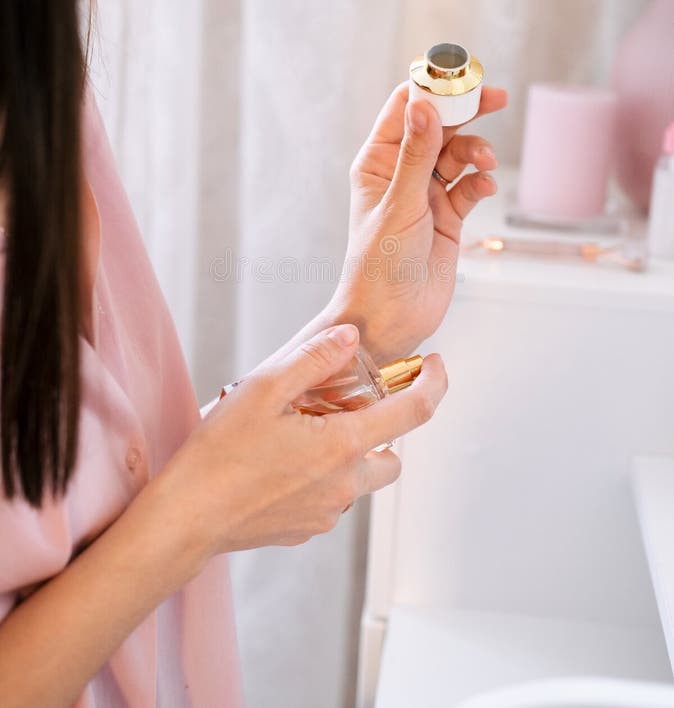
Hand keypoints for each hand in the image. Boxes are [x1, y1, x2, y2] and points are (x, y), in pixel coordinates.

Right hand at [156, 324, 446, 558]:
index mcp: (342, 444)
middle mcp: (346, 484)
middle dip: (384, 430)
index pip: (414, 412)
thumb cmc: (221, 451)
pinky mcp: (308, 529)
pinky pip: (333, 499)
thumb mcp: (264, 388)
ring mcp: (328, 512)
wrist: (187, 518)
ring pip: (362, 479)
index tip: (435, 365)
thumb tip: (352, 337)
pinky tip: (284, 465)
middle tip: (346, 408)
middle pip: (394, 455)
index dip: (434, 384)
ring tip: (304, 435)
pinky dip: (324, 478)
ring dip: (350, 456)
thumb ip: (315, 358)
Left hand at [329, 82, 507, 363]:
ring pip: (458, 155)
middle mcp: (401, 175)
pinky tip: (486, 188)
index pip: (404, 109)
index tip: (461, 76)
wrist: (390, 319)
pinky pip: (469, 187)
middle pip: (438, 126)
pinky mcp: (447, 218)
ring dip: (476, 153)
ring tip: (487, 164)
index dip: (432, 89)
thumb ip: (417, 156)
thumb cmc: (377, 266)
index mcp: (377, 163)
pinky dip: (481, 183)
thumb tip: (424, 105)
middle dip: (466, 112)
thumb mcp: (400, 205)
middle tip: (496, 98)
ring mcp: (426, 196)